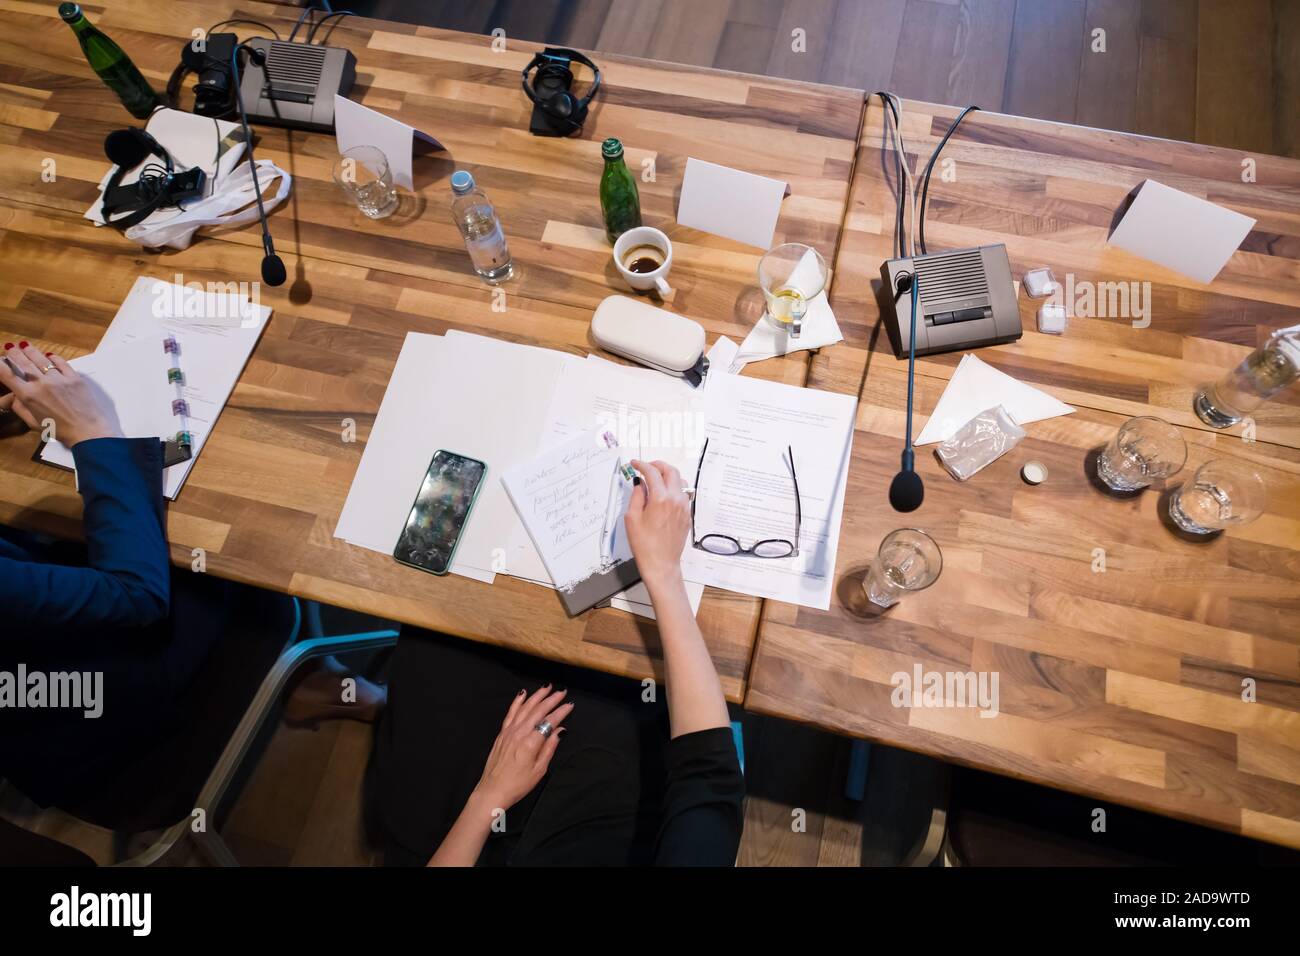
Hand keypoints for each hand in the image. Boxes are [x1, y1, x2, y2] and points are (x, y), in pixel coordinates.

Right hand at [0, 343, 121, 446]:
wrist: (87, 430)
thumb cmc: (59, 430)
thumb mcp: (33, 422)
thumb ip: (19, 407)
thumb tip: (12, 396)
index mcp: (28, 395)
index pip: (7, 375)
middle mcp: (41, 383)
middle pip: (23, 362)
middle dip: (14, 353)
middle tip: (10, 348)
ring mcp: (59, 378)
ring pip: (40, 359)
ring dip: (30, 351)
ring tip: (24, 346)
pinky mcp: (74, 377)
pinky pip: (61, 362)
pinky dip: (53, 357)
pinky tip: (49, 355)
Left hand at [472, 685, 572, 810]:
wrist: (493, 790)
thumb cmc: (518, 784)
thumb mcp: (539, 770)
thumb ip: (550, 748)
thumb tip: (560, 731)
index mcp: (531, 743)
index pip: (549, 721)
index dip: (561, 712)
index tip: (569, 705)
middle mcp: (519, 733)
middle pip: (538, 710)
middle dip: (551, 699)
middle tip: (562, 692)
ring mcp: (509, 731)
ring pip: (524, 708)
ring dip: (536, 696)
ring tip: (547, 687)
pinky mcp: (502, 733)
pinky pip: (510, 713)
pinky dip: (517, 701)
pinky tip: (523, 693)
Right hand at [624, 459, 690, 587]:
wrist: (661, 564)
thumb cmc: (644, 545)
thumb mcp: (631, 518)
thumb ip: (636, 495)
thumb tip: (640, 483)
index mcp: (660, 499)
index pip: (652, 472)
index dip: (642, 465)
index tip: (635, 464)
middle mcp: (676, 500)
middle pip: (671, 471)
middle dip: (658, 465)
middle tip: (647, 467)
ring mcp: (684, 507)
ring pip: (680, 481)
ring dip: (668, 476)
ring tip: (656, 480)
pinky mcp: (687, 515)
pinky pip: (683, 494)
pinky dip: (674, 488)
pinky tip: (664, 495)